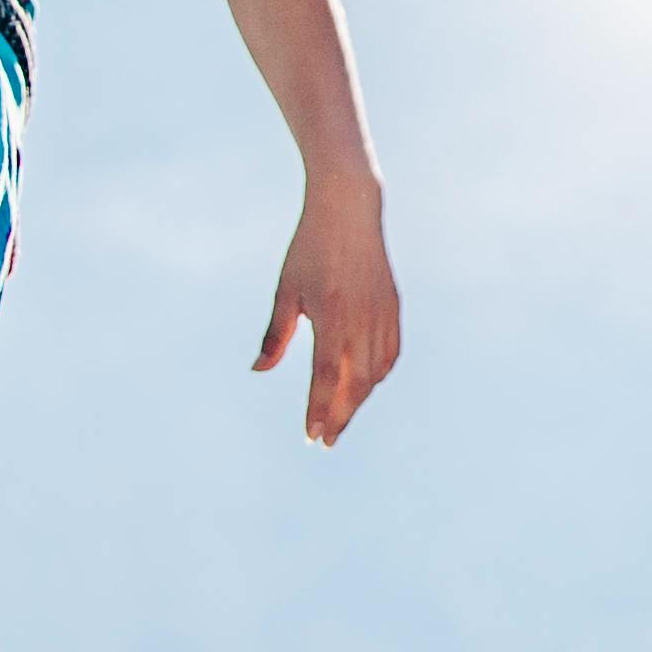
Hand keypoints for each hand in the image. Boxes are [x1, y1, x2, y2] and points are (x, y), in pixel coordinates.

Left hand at [253, 176, 401, 446]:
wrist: (350, 210)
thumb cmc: (310, 249)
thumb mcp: (286, 291)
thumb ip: (276, 335)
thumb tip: (258, 370)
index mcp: (331, 316)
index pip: (326, 376)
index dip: (318, 409)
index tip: (310, 436)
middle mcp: (361, 320)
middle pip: (355, 385)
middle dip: (340, 417)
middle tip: (326, 441)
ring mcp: (382, 315)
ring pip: (374, 374)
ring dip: (357, 401)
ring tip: (339, 418)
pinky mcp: (393, 309)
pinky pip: (389, 354)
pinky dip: (377, 376)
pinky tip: (364, 386)